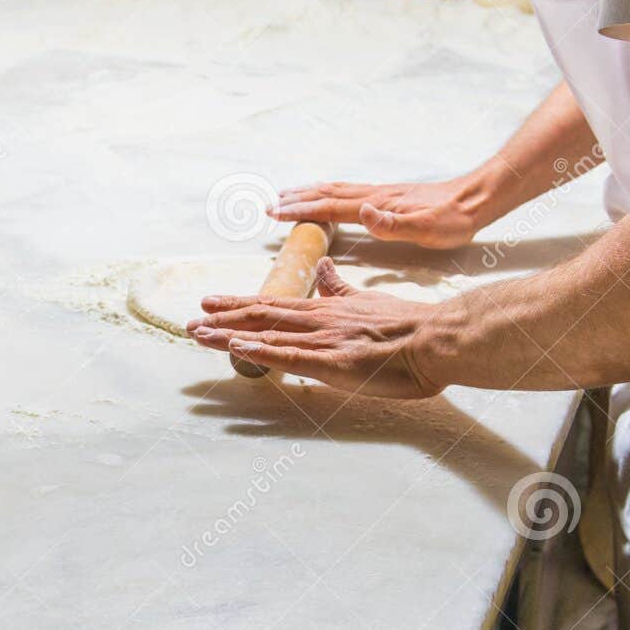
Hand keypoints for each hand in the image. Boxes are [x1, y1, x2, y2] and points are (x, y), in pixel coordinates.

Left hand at [187, 259, 444, 398]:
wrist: (437, 338)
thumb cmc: (410, 325)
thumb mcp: (368, 299)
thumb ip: (340, 288)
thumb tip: (322, 267)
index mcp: (326, 308)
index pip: (274, 304)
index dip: (239, 303)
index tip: (211, 302)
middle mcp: (318, 320)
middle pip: (261, 315)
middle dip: (223, 317)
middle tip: (192, 318)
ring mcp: (324, 340)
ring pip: (267, 335)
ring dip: (229, 334)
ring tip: (198, 333)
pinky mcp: (334, 362)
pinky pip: (289, 356)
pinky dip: (260, 351)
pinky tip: (236, 348)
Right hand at [269, 176, 490, 248]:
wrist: (476, 199)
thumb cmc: (453, 220)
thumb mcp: (425, 228)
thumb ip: (392, 223)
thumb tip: (363, 212)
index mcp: (377, 205)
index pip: (330, 207)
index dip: (301, 210)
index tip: (276, 212)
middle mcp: (374, 196)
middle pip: (327, 194)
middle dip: (297, 199)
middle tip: (271, 204)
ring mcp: (381, 194)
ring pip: (336, 190)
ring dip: (310, 192)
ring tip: (289, 195)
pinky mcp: (389, 197)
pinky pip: (349, 191)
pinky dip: (329, 191)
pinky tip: (329, 194)